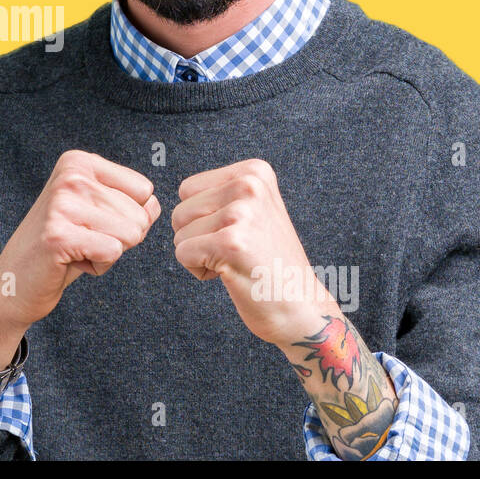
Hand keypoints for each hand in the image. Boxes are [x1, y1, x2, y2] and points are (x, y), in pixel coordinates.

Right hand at [0, 150, 159, 334]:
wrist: (15, 281)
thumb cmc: (64, 247)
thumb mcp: (99, 214)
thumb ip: (133, 204)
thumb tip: (154, 204)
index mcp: (79, 162)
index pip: (145, 191)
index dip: (127, 217)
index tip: (91, 223)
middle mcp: (70, 175)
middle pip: (139, 215)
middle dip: (117, 238)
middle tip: (80, 240)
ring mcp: (62, 203)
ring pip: (130, 234)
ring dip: (107, 253)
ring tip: (75, 249)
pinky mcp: (59, 234)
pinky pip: (113, 252)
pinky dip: (98, 266)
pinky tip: (70, 261)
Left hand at [170, 158, 337, 344]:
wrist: (300, 306)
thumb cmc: (269, 262)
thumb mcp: (255, 209)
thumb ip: (223, 192)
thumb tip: (182, 189)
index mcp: (254, 172)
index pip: (187, 189)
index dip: (202, 218)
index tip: (237, 233)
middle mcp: (249, 185)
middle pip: (180, 211)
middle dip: (197, 237)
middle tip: (236, 252)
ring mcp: (240, 213)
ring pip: (179, 233)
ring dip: (199, 254)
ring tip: (235, 261)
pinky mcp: (230, 243)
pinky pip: (182, 253)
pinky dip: (198, 270)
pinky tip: (231, 274)